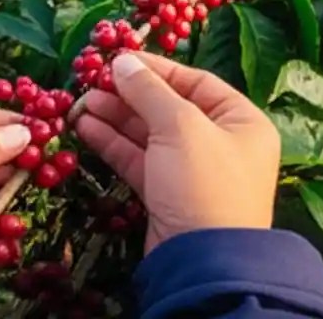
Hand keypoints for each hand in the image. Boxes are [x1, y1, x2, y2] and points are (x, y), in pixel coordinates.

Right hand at [73, 52, 280, 252]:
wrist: (203, 263)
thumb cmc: (204, 184)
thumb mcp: (180, 127)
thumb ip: (149, 91)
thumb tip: (123, 61)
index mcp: (241, 121)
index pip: (197, 82)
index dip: (156, 69)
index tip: (119, 58)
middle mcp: (221, 143)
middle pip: (170, 108)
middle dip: (129, 95)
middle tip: (91, 81)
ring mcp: (193, 172)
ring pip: (150, 135)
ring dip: (115, 117)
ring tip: (80, 102)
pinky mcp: (168, 196)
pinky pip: (140, 160)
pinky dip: (114, 144)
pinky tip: (86, 128)